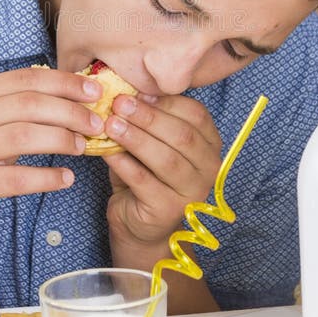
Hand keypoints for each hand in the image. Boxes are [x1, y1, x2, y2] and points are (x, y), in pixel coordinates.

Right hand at [0, 67, 103, 233]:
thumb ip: (22, 104)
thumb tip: (78, 93)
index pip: (26, 79)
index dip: (65, 83)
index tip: (95, 91)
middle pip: (29, 105)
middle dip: (70, 111)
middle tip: (97, 123)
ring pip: (25, 137)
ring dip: (62, 140)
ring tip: (83, 147)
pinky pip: (19, 179)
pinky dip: (48, 178)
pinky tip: (66, 178)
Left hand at [102, 93, 222, 249]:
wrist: (140, 224)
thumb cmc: (146, 175)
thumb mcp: (152, 143)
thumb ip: (148, 121)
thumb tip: (126, 92)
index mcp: (210, 145)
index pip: (196, 115)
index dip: (166, 101)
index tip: (136, 92)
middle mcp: (209, 169)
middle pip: (182, 135)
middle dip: (148, 117)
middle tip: (119, 104)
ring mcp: (192, 192)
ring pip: (166, 159)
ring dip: (136, 138)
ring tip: (111, 124)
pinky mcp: (168, 210)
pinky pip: (143, 181)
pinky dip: (123, 163)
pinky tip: (107, 151)